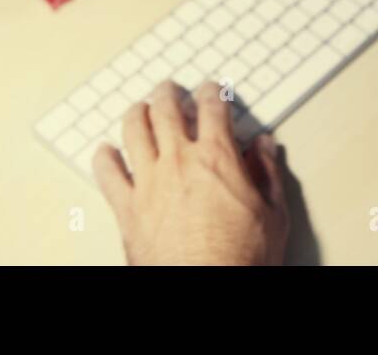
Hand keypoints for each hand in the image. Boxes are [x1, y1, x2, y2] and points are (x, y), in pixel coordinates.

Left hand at [93, 80, 289, 264]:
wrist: (206, 287)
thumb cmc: (239, 260)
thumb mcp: (273, 215)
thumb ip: (267, 174)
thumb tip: (264, 148)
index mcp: (216, 157)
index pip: (212, 107)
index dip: (212, 92)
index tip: (211, 90)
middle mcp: (178, 162)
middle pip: (166, 110)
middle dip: (168, 94)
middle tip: (169, 90)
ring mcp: (148, 183)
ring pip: (133, 131)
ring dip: (136, 114)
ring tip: (138, 108)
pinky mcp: (127, 209)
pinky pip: (107, 173)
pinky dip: (104, 158)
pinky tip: (105, 152)